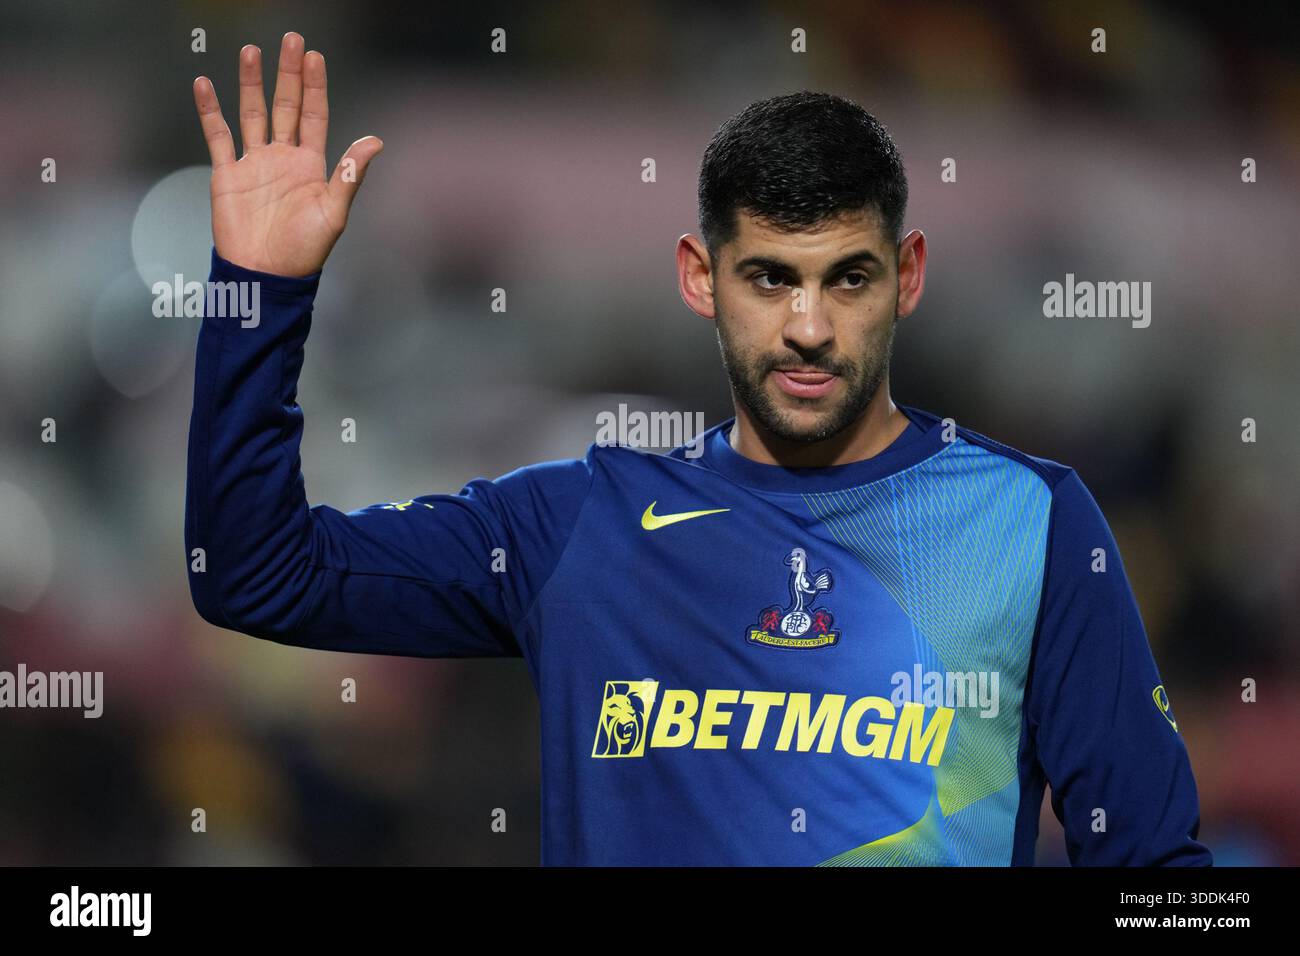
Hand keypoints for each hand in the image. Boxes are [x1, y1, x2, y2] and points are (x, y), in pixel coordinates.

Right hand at [192, 32, 382, 276]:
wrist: (265, 274)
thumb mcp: (334, 212)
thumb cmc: (304, 251)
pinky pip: (218, 135)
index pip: (314, 115)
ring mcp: (254, 163)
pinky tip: (205, 85)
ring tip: (251, 52)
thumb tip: (376, 141)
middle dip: (288, 74)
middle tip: (291, 40)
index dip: (314, 87)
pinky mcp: (228, 173)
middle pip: (285, 106)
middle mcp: (283, 158)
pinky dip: (210, 110)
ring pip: (252, 113)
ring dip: (252, 83)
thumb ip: (350, 174)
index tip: (314, 56)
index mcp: (311, 165)